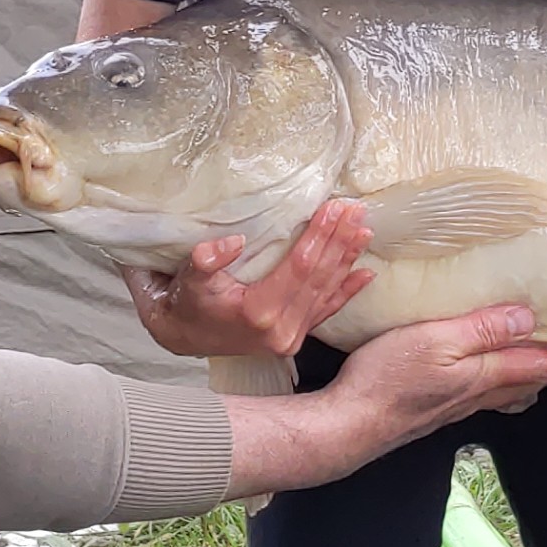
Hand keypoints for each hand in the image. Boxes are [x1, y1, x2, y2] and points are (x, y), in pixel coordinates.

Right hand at [121, 200, 373, 360]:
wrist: (181, 338)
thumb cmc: (185, 304)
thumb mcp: (187, 279)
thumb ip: (206, 260)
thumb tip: (234, 241)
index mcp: (258, 312)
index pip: (299, 267)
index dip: (319, 236)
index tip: (334, 208)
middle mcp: (282, 330)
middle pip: (319, 277)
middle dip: (340, 241)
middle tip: (356, 211)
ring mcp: (291, 337)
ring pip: (327, 292)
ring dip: (347, 259)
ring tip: (364, 231)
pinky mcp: (294, 339)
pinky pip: (326, 312)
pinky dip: (346, 291)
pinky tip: (365, 274)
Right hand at [260, 305, 546, 491]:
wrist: (346, 428)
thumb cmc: (386, 381)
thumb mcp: (436, 341)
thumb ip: (483, 329)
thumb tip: (529, 318)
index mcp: (485, 375)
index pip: (545, 364)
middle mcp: (478, 393)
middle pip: (533, 379)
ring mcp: (457, 404)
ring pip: (510, 388)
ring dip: (535, 375)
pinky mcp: (436, 407)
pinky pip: (484, 393)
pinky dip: (503, 381)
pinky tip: (492, 377)